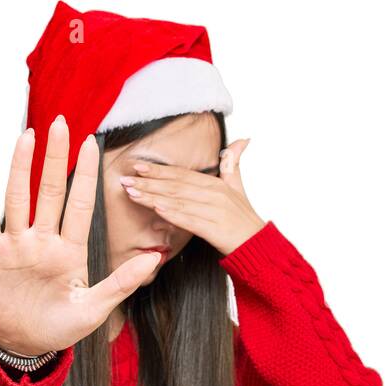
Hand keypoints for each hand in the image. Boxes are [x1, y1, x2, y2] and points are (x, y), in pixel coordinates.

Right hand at [0, 115, 163, 355]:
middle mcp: (44, 240)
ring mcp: (17, 244)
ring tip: (27, 135)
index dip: (85, 174)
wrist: (22, 346)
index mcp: (71, 250)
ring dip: (22, 166)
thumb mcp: (95, 308)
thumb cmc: (60, 327)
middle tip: (59, 122)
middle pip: (49, 191)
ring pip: (19, 198)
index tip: (93, 144)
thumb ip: (123, 282)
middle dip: (55, 157)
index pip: (80, 204)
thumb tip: (156, 258)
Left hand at [118, 137, 265, 254]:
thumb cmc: (244, 219)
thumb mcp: (239, 187)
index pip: (182, 174)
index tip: (138, 166)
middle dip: (149, 182)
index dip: (159, 170)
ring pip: (179, 202)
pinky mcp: (215, 229)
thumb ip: (233, 164)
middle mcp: (215, 195)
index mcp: (217, 184)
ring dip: (154, 197)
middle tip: (125, 180)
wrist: (258, 245)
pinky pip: (190, 220)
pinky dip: (172, 214)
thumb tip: (242, 140)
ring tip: (133, 194)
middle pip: (176, 186)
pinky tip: (157, 210)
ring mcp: (215, 212)